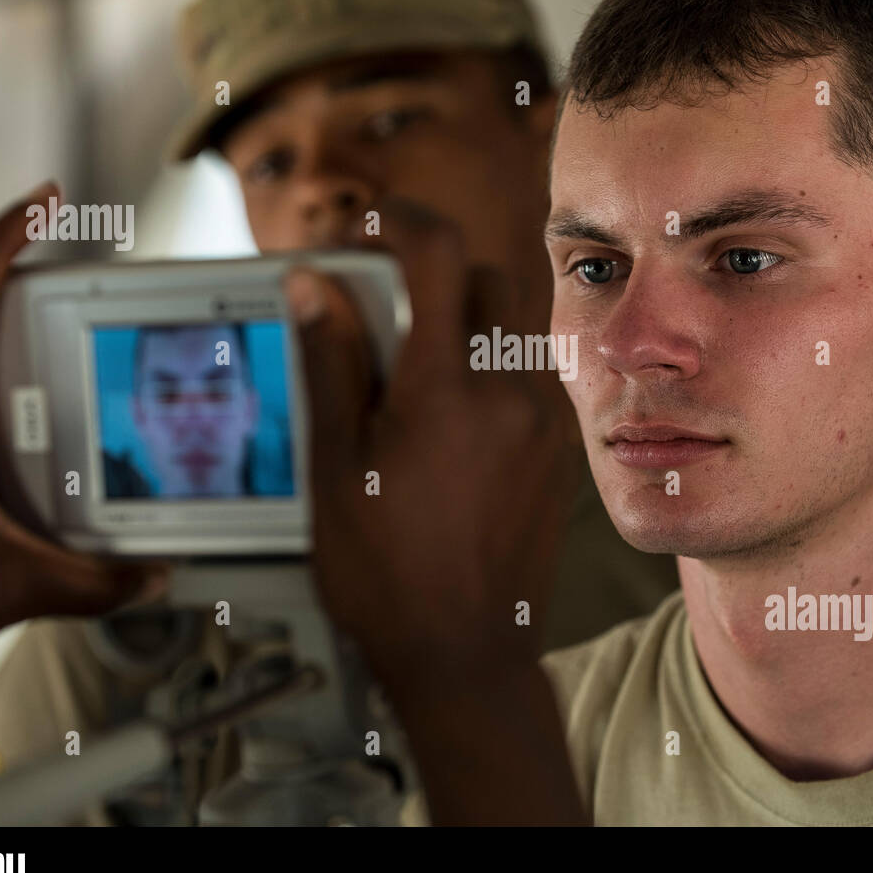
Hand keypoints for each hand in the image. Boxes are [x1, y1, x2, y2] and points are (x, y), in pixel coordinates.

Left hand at [0, 183, 166, 705]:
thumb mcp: (7, 587)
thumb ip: (92, 582)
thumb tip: (146, 574)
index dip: (4, 241)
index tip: (42, 204)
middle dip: (40, 325)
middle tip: (90, 311)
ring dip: (34, 404)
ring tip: (89, 413)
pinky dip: (21, 453)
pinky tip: (56, 484)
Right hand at [287, 198, 572, 688]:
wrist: (466, 652)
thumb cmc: (391, 577)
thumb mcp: (335, 469)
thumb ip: (331, 365)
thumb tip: (314, 287)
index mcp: (445, 393)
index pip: (438, 255)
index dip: (399, 219)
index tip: (371, 225)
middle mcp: (509, 395)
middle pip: (486, 277)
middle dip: (434, 269)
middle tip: (383, 302)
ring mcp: (543, 422)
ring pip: (512, 326)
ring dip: (465, 319)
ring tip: (413, 367)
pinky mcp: (558, 449)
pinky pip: (527, 374)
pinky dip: (488, 365)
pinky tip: (448, 414)